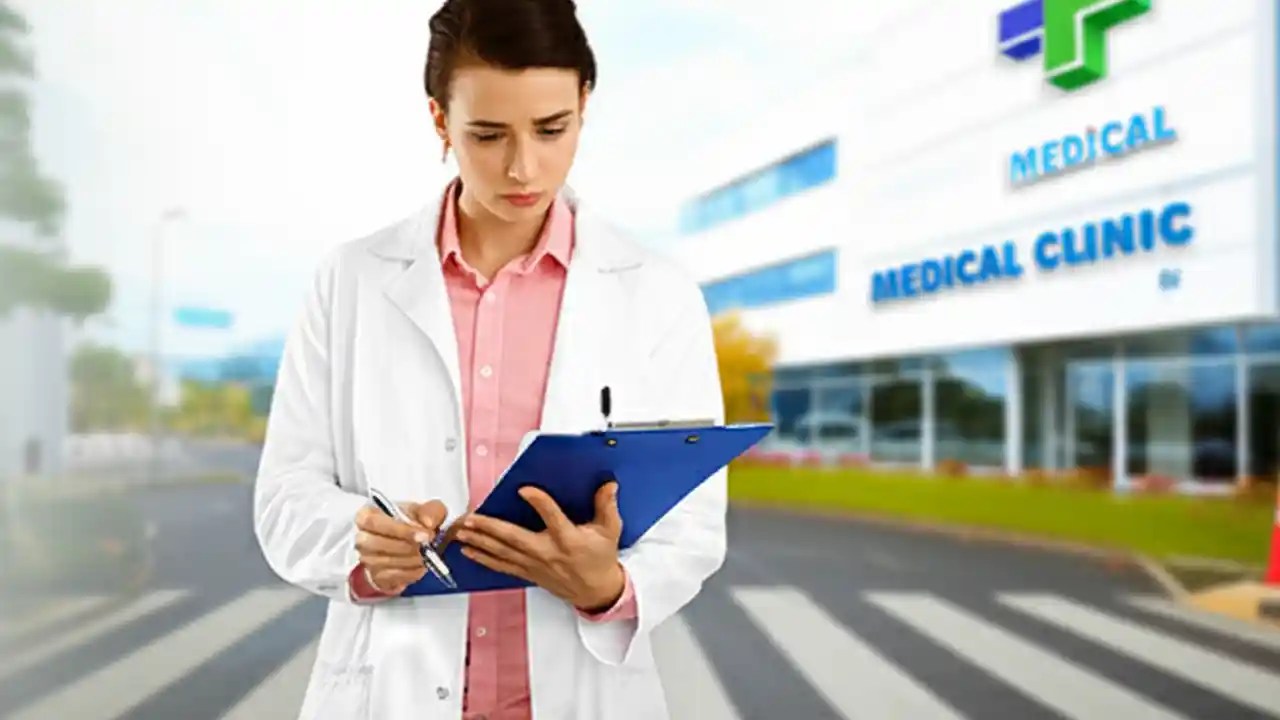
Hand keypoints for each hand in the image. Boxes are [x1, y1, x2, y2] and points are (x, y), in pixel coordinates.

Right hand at [353, 499, 447, 595]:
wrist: (415, 544)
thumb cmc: (415, 522)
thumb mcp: (427, 510)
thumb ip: (430, 511)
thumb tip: (428, 523)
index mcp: (368, 515)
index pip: (373, 521)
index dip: (399, 529)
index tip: (423, 535)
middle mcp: (362, 537)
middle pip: (375, 543)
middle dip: (405, 546)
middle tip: (426, 546)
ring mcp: (367, 558)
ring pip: (384, 561)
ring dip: (409, 559)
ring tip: (426, 555)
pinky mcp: (376, 576)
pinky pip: (391, 577)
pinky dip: (410, 573)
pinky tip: (422, 567)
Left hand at [457, 482, 624, 612]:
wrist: (596, 591)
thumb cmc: (600, 559)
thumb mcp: (610, 530)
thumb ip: (606, 506)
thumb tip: (608, 485)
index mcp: (569, 539)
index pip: (553, 518)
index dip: (539, 503)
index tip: (525, 490)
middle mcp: (548, 552)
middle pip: (515, 539)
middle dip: (490, 528)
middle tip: (471, 518)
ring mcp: (535, 565)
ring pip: (503, 552)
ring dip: (480, 542)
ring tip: (462, 532)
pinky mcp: (528, 572)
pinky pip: (502, 566)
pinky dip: (484, 559)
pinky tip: (469, 552)